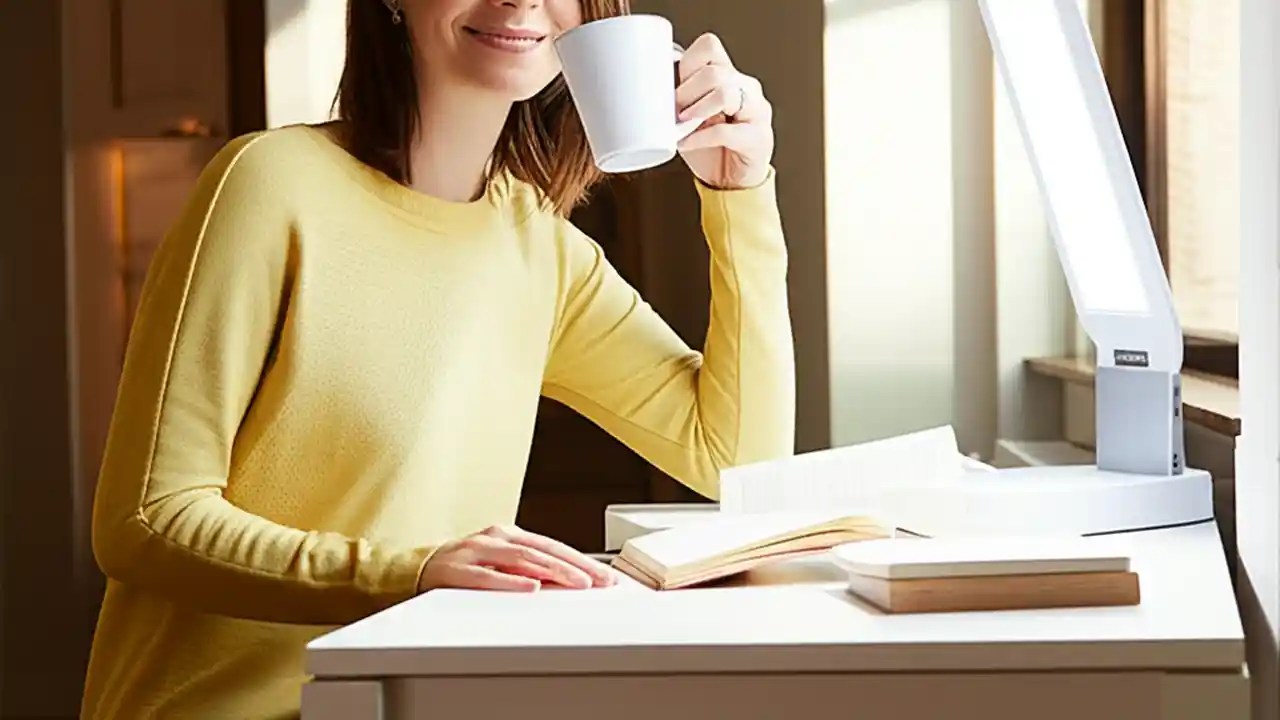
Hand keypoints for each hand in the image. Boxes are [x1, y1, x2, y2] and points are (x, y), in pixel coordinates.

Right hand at [417, 524, 615, 591]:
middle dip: (575, 566)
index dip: (581, 561)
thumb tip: (568, 585)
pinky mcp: (457, 569)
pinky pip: (487, 576)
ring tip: (577, 583)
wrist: (414, 569)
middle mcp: (495, 537)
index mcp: (509, 535)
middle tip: (599, 582)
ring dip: (554, 570)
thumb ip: (530, 572)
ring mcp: (476, 550)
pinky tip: (531, 588)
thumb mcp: (501, 567)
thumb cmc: (464, 568)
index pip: (553, 547)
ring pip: (522, 558)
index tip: (605, 577)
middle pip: (543, 550)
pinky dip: (511, 581)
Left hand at [675, 33, 773, 190]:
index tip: (674, 83)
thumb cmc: (712, 148)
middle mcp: (747, 88)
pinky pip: (725, 131)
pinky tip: (686, 142)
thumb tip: (647, 91)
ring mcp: (756, 112)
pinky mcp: (757, 138)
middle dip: (686, 91)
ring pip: (725, 93)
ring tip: (682, 122)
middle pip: (714, 71)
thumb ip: (678, 101)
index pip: (709, 47)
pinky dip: (700, 137)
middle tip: (674, 109)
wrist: (733, 184)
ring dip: (696, 108)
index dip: (687, 62)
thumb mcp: (691, 118)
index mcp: (730, 77)